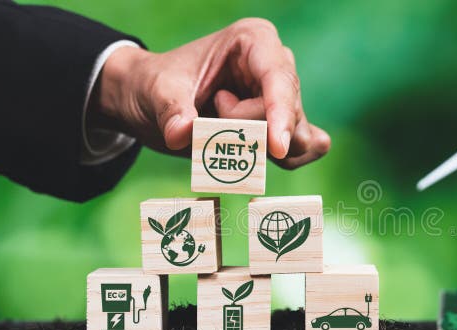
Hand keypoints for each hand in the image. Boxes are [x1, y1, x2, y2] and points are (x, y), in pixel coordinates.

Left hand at [93, 18, 330, 168]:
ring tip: (219, 127)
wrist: (151, 102)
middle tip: (210, 115)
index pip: (279, 80)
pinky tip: (254, 159)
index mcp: (254, 41)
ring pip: (296, 137)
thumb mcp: (157, 92)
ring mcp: (284, 97)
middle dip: (248, 131)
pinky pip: (306, 148)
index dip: (280, 114)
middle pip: (288, 113)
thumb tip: (181, 135)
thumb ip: (172, 112)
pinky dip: (283, 160)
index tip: (276, 148)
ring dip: (257, 148)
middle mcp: (277, 65)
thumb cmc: (156, 86)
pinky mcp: (284, 126)